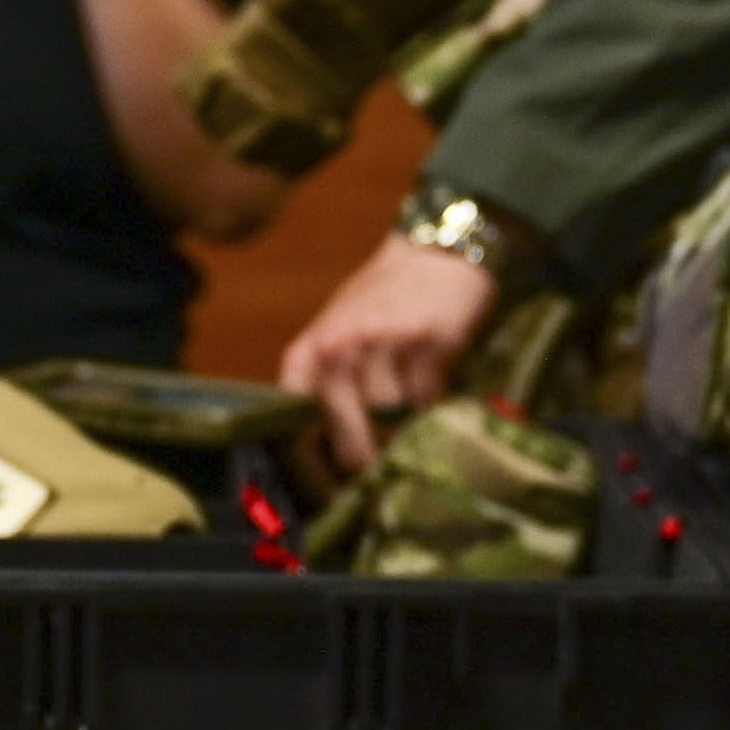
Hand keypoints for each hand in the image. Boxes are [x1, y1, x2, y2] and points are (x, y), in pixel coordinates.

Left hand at [278, 236, 504, 470]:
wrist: (434, 254)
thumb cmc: (380, 301)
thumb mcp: (336, 333)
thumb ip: (321, 382)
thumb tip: (321, 453)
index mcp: (311, 348)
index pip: (294, 413)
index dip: (305, 454)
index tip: (319, 475)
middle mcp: (339, 344)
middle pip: (344, 429)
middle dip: (359, 452)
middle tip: (369, 466)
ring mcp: (381, 342)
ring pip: (390, 413)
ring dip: (402, 414)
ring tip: (407, 387)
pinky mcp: (424, 341)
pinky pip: (426, 398)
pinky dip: (430, 396)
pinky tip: (429, 371)